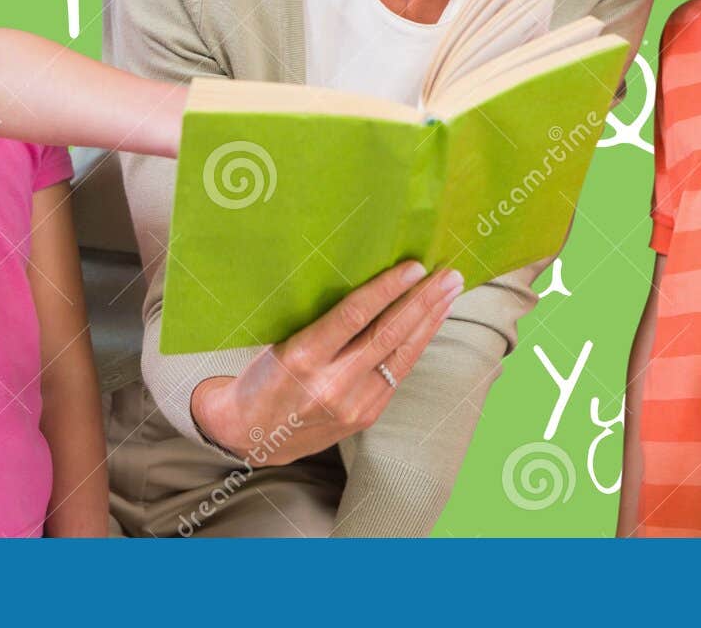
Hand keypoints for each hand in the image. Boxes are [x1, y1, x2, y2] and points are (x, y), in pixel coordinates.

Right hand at [190, 260, 464, 462]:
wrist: (250, 434)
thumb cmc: (263, 375)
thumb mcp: (281, 341)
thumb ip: (322, 322)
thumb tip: (369, 282)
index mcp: (302, 358)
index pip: (354, 315)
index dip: (388, 288)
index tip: (414, 266)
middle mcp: (331, 384)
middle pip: (388, 335)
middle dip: (423, 301)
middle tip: (448, 275)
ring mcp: (353, 405)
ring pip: (402, 356)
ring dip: (430, 321)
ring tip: (450, 293)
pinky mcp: (366, 417)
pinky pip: (398, 373)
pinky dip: (417, 345)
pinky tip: (431, 324)